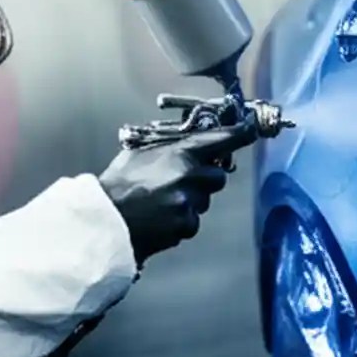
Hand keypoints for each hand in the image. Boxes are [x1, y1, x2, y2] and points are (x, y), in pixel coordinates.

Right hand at [99, 115, 258, 263]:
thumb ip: (168, 142)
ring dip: (192, 199)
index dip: (240, 134)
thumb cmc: (118, 183)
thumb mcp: (139, 150)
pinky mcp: (185, 227)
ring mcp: (189, 205)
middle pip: (218, 176)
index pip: (221, 139)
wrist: (105, 221)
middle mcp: (190, 178)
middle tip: (185, 178)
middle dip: (206, 177)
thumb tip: (189, 130)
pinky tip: (161, 216)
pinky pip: (193, 221)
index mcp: (180, 154)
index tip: (251, 129)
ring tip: (162, 200)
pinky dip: (182, 219)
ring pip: (204, 200)